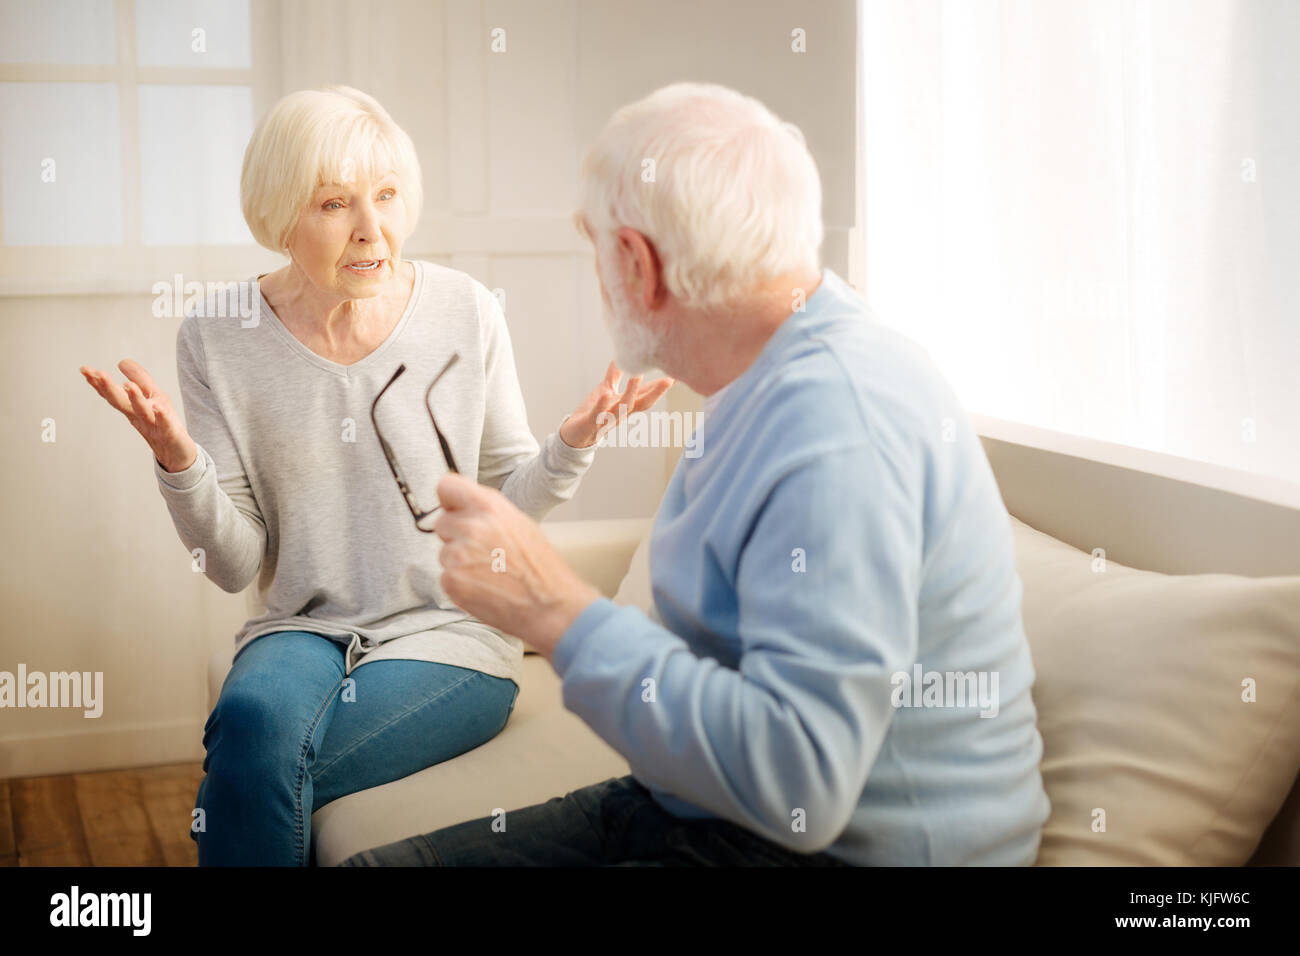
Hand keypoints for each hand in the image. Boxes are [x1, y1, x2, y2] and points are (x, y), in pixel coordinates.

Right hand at [80, 359, 195, 471]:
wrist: (178, 453)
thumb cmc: (163, 423)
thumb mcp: (151, 396)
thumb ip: (138, 379)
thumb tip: (121, 361)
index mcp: (132, 408)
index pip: (113, 394)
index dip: (98, 383)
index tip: (84, 369)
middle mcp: (139, 416)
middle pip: (121, 402)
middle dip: (109, 388)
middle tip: (98, 374)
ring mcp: (154, 425)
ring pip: (142, 411)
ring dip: (134, 398)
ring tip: (128, 385)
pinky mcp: (170, 433)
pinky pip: (166, 425)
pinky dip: (162, 417)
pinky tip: (159, 408)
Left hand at [433, 472, 600, 658]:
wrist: (550, 606)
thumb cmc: (541, 568)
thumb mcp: (521, 524)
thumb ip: (488, 512)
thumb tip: (464, 507)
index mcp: (490, 508)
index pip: (447, 486)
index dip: (449, 500)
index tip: (455, 511)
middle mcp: (472, 527)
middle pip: (442, 523)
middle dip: (456, 536)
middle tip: (483, 552)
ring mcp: (459, 555)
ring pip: (444, 552)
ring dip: (459, 563)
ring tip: (489, 573)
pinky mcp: (452, 581)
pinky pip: (446, 576)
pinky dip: (460, 584)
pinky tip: (484, 587)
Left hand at [559, 361, 673, 447]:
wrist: (574, 436)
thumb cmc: (593, 413)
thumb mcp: (605, 390)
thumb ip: (615, 375)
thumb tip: (622, 355)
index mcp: (626, 405)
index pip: (647, 394)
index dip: (661, 385)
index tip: (676, 374)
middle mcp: (621, 413)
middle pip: (642, 403)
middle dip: (656, 392)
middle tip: (669, 379)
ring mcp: (607, 418)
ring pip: (623, 407)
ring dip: (631, 393)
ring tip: (637, 376)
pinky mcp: (591, 422)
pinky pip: (598, 413)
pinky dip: (603, 404)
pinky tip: (606, 393)